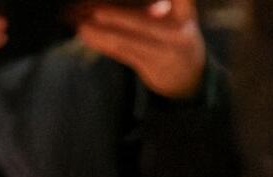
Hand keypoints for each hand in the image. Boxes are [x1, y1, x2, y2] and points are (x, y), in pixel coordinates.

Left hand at [74, 0, 205, 100]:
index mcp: (185, 15)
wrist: (190, 74)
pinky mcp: (150, 67)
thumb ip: (159, 8)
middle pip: (142, 24)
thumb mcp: (179, 17)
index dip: (170, 0)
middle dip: (117, 18)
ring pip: (127, 42)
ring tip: (82, 26)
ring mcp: (164, 53)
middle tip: (97, 11)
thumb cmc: (176, 36)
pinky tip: (88, 36)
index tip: (159, 2)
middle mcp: (176, 34)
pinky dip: (103, 44)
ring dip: (102, 34)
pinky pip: (121, 54)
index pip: (181, 0)